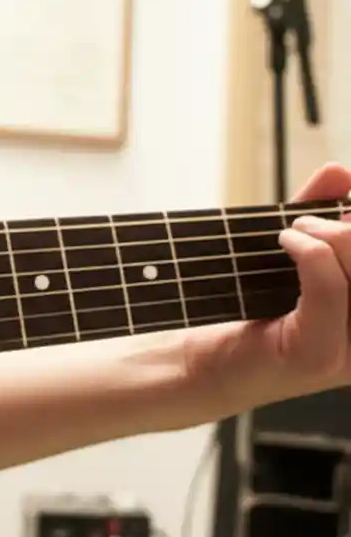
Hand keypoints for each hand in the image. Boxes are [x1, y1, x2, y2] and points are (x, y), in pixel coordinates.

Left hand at [188, 162, 350, 414]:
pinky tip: (285, 241)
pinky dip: (307, 250)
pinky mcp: (319, 354)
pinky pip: (330, 283)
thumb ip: (322, 216)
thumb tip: (340, 172)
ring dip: (323, 233)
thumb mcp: (295, 256)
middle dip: (347, 226)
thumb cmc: (250, 311)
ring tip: (292, 233)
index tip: (345, 211)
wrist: (201, 364)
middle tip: (304, 223)